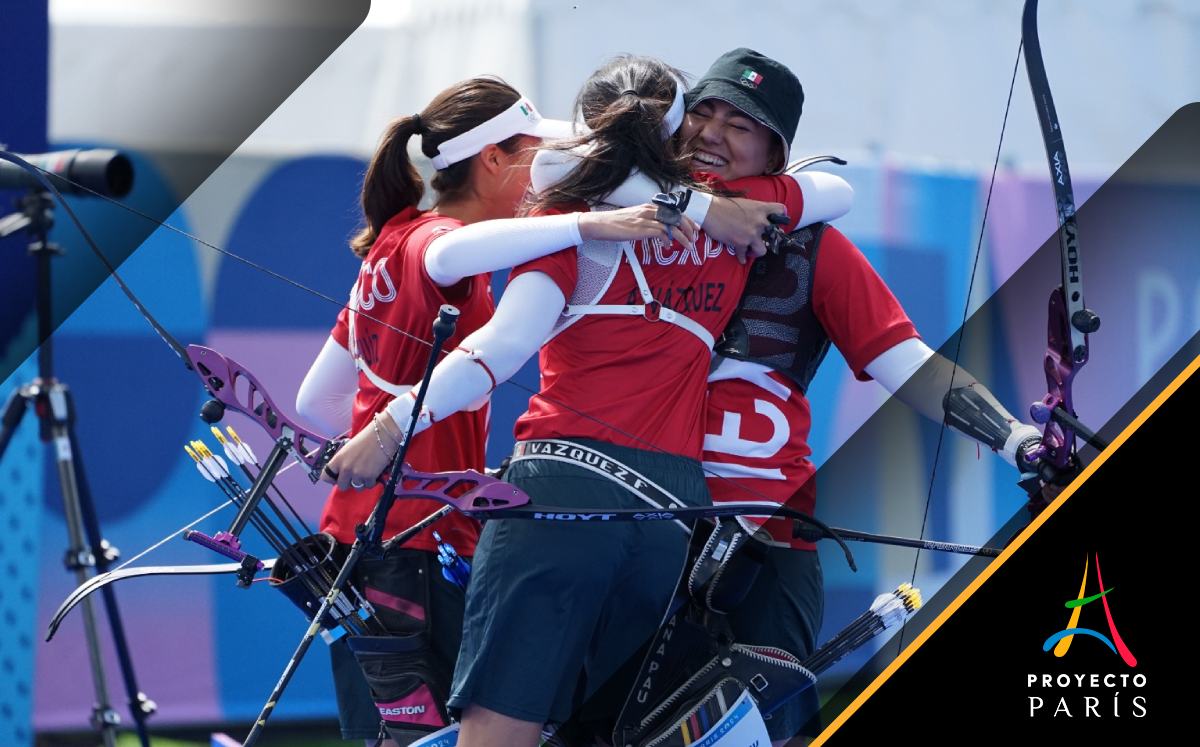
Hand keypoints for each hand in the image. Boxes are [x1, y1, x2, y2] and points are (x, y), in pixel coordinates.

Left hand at [322, 413, 401, 490]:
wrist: (383, 435)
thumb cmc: (366, 438)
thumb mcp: (348, 448)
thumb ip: (343, 460)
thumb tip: (343, 470)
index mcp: (338, 459)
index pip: (325, 477)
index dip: (332, 478)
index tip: (337, 477)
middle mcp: (346, 469)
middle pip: (342, 486)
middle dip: (348, 482)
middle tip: (355, 475)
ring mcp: (357, 474)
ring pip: (356, 487)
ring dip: (361, 482)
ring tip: (367, 472)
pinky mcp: (369, 477)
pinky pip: (368, 485)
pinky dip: (371, 481)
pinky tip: (374, 472)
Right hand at [577, 203, 698, 250]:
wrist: (600, 224)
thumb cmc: (615, 224)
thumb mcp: (634, 219)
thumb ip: (647, 222)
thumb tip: (659, 232)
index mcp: (649, 207)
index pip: (674, 211)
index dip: (687, 220)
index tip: (695, 228)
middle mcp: (649, 210)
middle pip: (676, 217)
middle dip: (689, 228)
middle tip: (695, 238)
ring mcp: (646, 219)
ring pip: (672, 226)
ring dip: (683, 237)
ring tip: (689, 246)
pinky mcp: (641, 228)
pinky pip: (661, 233)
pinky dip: (667, 240)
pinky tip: (668, 246)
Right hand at [703, 196, 787, 263]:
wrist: (709, 210)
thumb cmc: (724, 205)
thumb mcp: (744, 203)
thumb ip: (754, 211)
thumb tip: (757, 219)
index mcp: (760, 208)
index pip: (781, 210)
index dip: (781, 217)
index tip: (775, 223)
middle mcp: (759, 221)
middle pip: (774, 236)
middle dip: (766, 240)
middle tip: (759, 240)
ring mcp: (751, 233)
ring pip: (762, 250)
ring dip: (755, 252)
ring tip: (749, 250)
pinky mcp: (741, 243)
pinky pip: (744, 255)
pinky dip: (741, 257)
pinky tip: (739, 257)